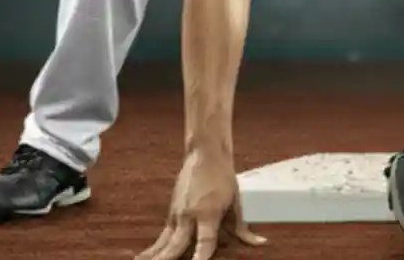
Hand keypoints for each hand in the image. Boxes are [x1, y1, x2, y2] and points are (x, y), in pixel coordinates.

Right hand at [136, 147, 266, 259]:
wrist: (205, 155)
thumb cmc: (223, 178)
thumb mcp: (236, 202)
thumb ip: (243, 228)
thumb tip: (260, 243)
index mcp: (208, 213)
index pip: (205, 242)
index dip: (201, 256)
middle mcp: (189, 216)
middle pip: (177, 245)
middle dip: (168, 259)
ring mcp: (177, 215)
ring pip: (164, 242)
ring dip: (155, 256)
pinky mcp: (171, 214)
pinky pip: (162, 236)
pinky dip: (153, 248)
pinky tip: (143, 257)